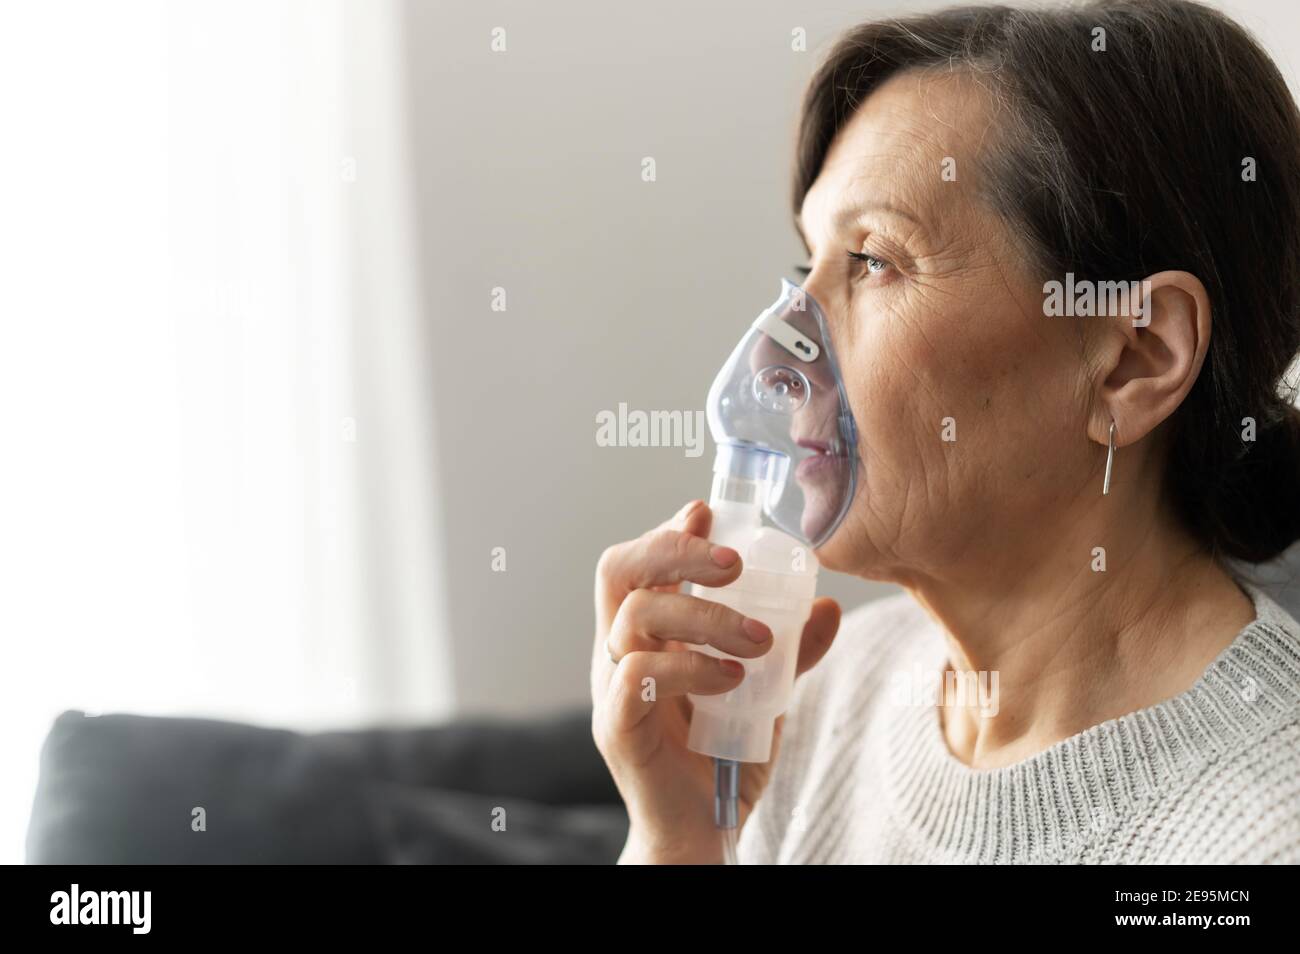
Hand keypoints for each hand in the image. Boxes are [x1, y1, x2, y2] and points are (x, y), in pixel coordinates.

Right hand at [591, 499, 840, 863]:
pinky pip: (637, 675)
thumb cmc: (723, 755)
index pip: (639, 562)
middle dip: (675, 551)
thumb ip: (791, 652)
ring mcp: (611, 688)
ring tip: (758, 641)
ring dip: (703, 617)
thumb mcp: (765, 692)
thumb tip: (828, 606)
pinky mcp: (618, 727)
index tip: (707, 511)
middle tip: (734, 564)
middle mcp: (618, 651)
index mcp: (645, 633)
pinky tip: (732, 679)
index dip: (667, 530)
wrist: (702, 832)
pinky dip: (689, 667)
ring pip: (634, 618)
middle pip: (620, 571)